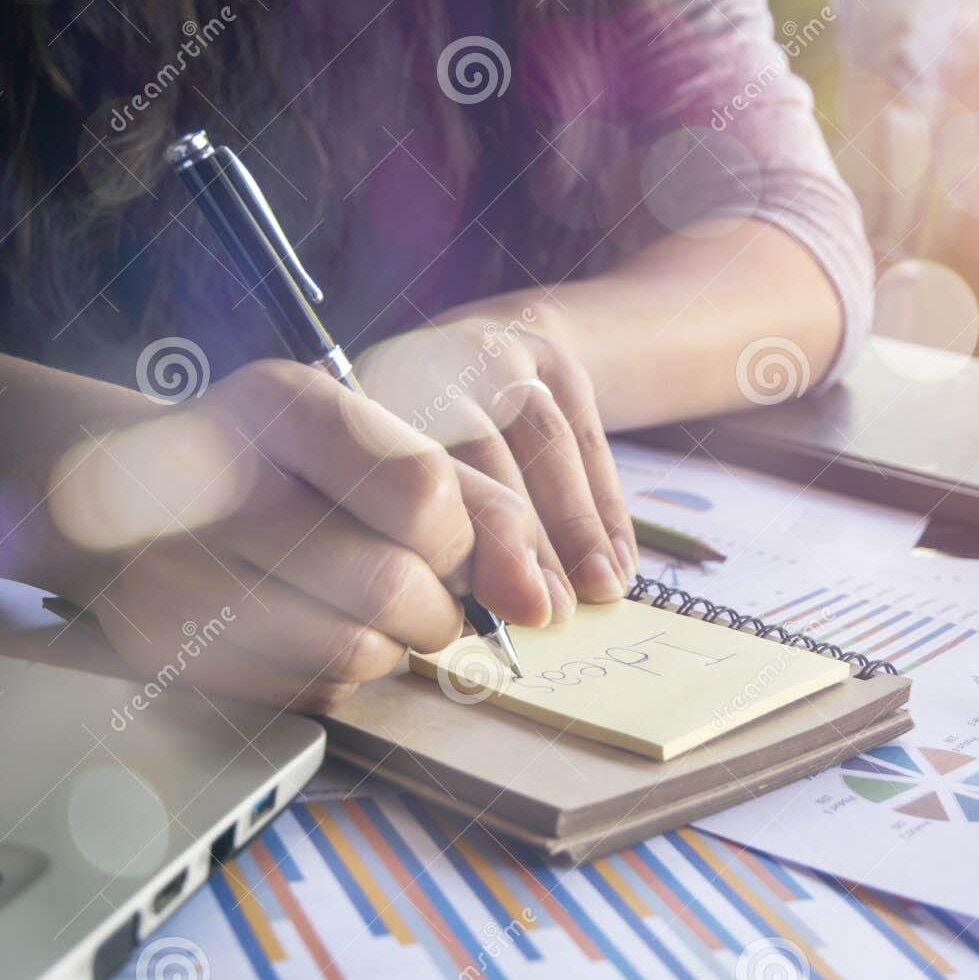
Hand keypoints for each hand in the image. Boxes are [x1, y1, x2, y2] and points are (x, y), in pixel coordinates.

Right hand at [44, 359, 550, 710]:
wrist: (122, 502)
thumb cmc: (283, 469)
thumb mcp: (374, 446)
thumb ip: (479, 507)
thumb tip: (541, 604)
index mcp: (278, 403)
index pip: (421, 487)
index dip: (465, 539)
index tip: (456, 548)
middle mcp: (210, 477)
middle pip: (392, 585)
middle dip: (437, 610)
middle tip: (424, 597)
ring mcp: (168, 568)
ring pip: (354, 653)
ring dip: (392, 649)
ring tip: (368, 611)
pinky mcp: (157, 647)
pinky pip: (305, 692)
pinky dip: (339, 675)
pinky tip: (311, 631)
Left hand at [356, 305, 637, 616]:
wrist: (471, 364)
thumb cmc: (416, 464)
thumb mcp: (384, 494)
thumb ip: (406, 546)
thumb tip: (454, 626)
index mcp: (359, 405)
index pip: (399, 468)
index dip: (443, 539)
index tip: (478, 613)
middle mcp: (422, 367)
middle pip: (475, 449)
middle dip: (517, 538)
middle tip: (546, 610)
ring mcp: (491, 353)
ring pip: (540, 438)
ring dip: (573, 524)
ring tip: (597, 591)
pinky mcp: (550, 356)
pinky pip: (585, 432)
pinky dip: (606, 503)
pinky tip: (618, 561)